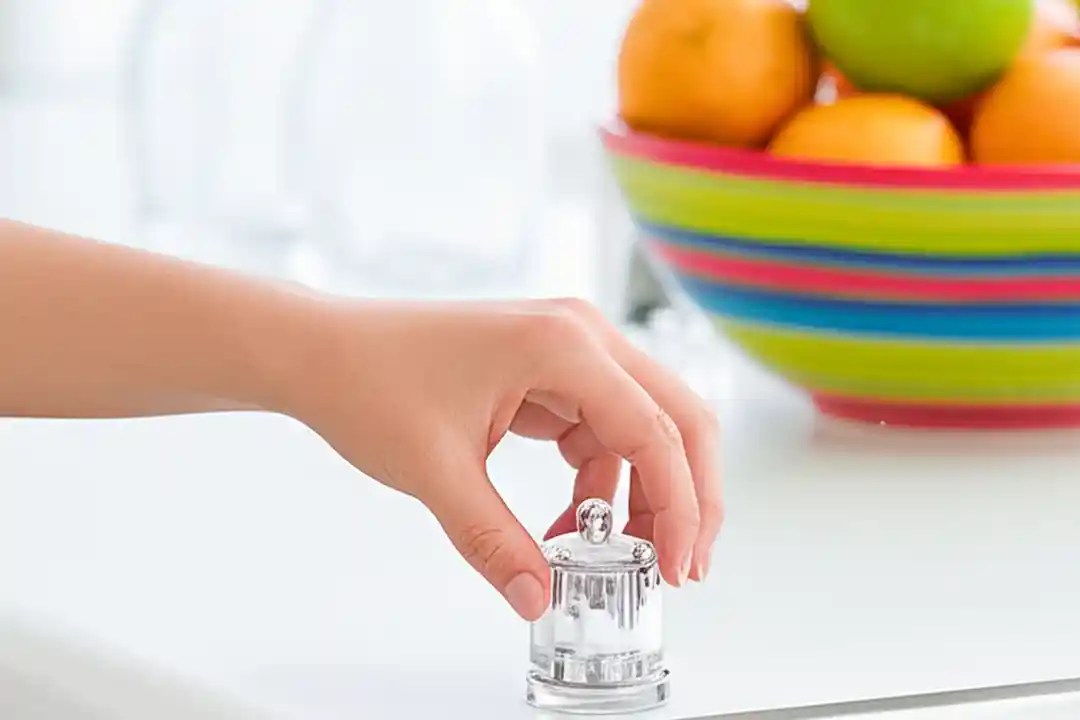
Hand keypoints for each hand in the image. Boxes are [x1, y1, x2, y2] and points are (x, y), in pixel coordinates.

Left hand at [285, 297, 722, 620]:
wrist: (321, 351)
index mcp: (562, 344)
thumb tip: (539, 597)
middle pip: (676, 418)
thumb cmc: (367, 380)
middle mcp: (581, 335)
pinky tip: (571, 524)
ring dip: (642, 494)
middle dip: (686, 496)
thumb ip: (495, 541)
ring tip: (618, 556)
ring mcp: (570, 350)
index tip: (673, 566)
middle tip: (681, 564)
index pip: (653, 431)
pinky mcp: (554, 371)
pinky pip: (602, 432)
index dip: (676, 506)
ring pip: (644, 429)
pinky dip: (601, 483)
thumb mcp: (436, 473)